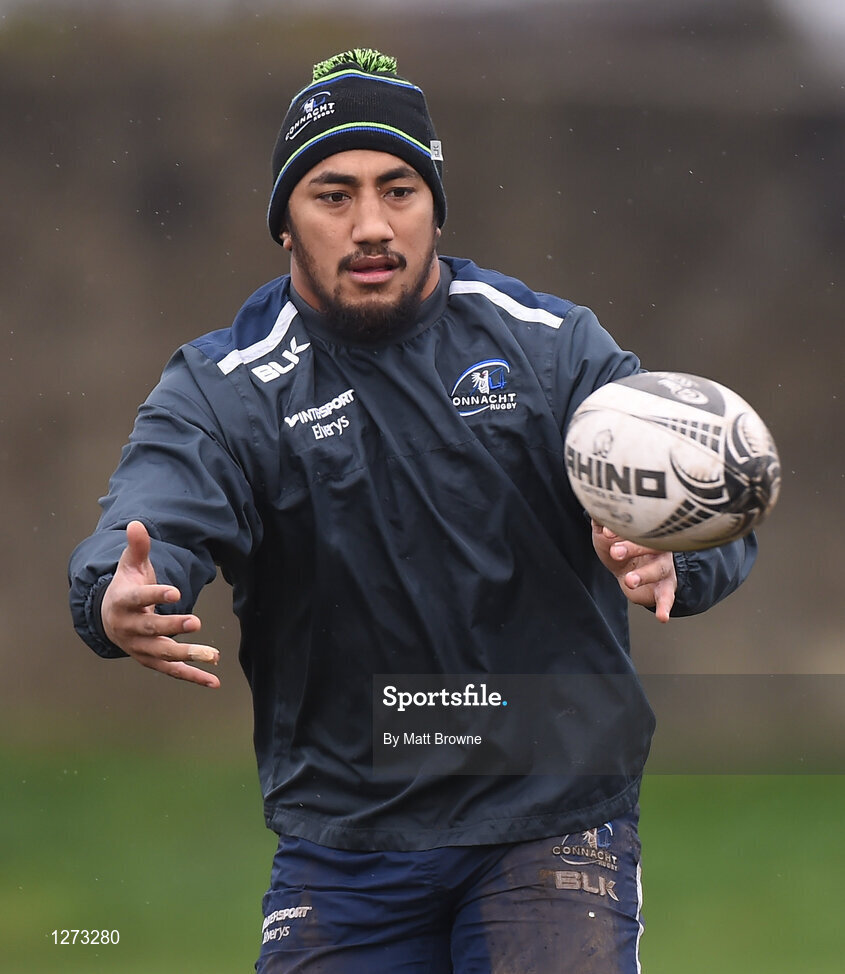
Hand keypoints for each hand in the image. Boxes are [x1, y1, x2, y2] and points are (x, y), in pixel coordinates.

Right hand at [100, 520, 219, 686]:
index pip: (138, 599)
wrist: (109, 619)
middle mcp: (129, 628)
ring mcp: (139, 648)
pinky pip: (173, 671)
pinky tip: (214, 681)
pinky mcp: (151, 661)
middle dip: (172, 627)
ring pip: (163, 654)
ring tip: (214, 655)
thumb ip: (137, 547)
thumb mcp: (131, 566)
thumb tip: (136, 524)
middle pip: (151, 629)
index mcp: (123, 603)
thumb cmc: (127, 587)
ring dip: (188, 655)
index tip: (175, 591)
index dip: (156, 594)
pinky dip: (193, 677)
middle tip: (196, 622)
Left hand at [591, 520, 676, 622]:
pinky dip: (665, 607)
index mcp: (646, 531)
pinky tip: (662, 617)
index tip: (606, 533)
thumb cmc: (620, 548)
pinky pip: (667, 597)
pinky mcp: (665, 588)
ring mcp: (664, 568)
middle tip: (615, 553)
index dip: (622, 530)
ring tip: (629, 581)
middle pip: (651, 545)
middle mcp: (659, 547)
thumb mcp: (607, 536)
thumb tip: (594, 512)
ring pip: (659, 570)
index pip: (638, 526)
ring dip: (645, 575)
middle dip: (632, 548)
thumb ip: (601, 523)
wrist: (631, 571)